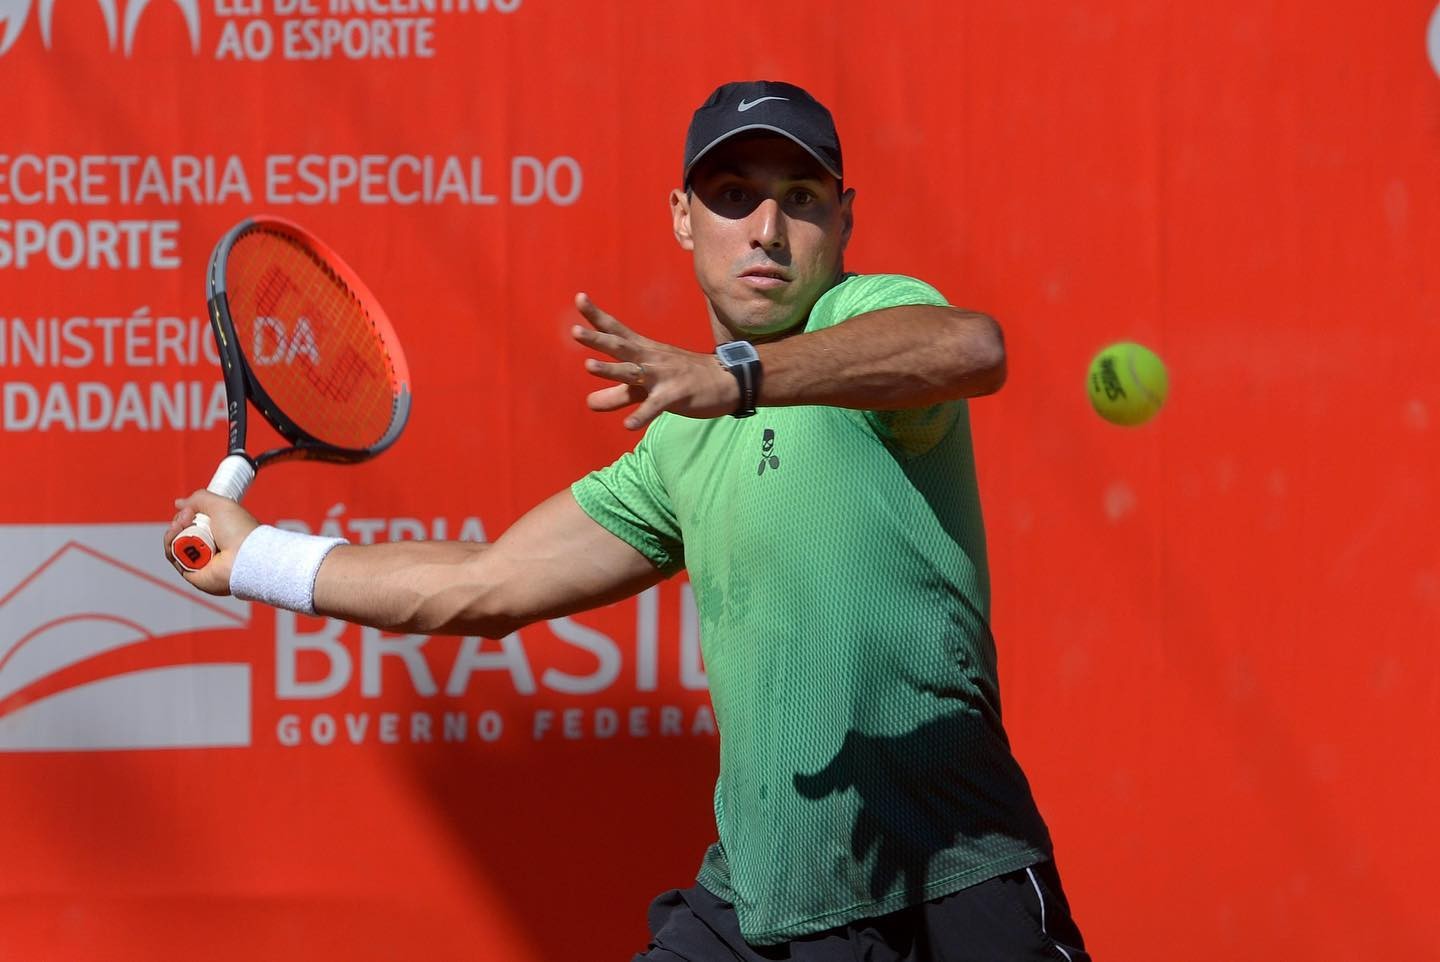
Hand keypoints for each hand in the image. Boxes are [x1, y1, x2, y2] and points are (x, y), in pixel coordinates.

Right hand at [162, 490, 261, 595]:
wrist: (244, 556)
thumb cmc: (239, 530)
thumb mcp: (221, 505)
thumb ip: (200, 499)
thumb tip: (179, 503)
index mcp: (219, 533)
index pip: (194, 523)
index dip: (186, 515)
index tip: (188, 509)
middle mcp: (209, 547)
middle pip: (182, 532)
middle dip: (178, 522)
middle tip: (186, 517)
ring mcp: (200, 561)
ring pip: (174, 543)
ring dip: (173, 531)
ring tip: (181, 524)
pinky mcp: (192, 573)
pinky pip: (173, 556)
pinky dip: (171, 544)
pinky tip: (176, 534)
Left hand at [571, 293, 738, 429]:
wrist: (727, 381)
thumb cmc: (685, 379)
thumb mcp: (647, 387)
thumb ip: (617, 395)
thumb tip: (589, 403)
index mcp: (644, 351)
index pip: (617, 330)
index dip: (597, 317)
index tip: (579, 298)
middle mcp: (651, 359)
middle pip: (620, 347)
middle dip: (597, 340)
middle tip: (575, 331)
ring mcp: (664, 376)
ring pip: (634, 372)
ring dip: (612, 370)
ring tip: (589, 367)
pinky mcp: (677, 395)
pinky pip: (657, 405)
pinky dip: (643, 415)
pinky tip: (629, 425)